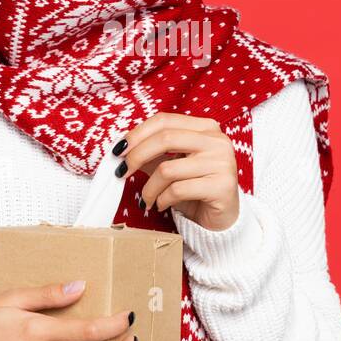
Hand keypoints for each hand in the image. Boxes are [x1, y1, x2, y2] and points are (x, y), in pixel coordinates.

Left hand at [115, 113, 239, 231]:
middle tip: (122, 172)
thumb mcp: (172, 168)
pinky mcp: (222, 186)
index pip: (165, 120)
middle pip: (165, 138)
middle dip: (137, 156)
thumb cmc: (195, 190)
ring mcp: (222, 162)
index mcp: (206, 128)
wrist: (222, 219)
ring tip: (147, 199)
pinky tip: (161, 205)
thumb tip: (122, 149)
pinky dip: (162, 200)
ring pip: (168, 169)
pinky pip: (178, 190)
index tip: (119, 150)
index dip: (137, 134)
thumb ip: (152, 155)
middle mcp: (217, 141)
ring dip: (149, 188)